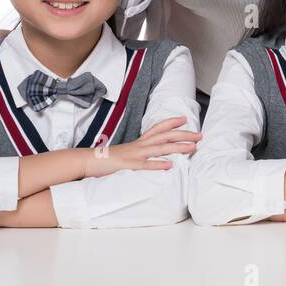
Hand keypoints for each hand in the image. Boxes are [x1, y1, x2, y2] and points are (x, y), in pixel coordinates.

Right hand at [80, 116, 200, 177]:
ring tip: (192, 148)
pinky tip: (170, 166)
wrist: (86, 161)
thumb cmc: (106, 160)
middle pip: (164, 137)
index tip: (184, 119)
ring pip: (159, 149)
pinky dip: (157, 165)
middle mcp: (138, 145)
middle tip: (199, 135)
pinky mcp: (128, 166)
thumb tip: (151, 156)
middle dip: (183, 135)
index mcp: (138, 142)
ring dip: (177, 148)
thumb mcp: (126, 154)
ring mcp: (134, 155)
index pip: (157, 128)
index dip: (171, 123)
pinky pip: (145, 165)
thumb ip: (139, 153)